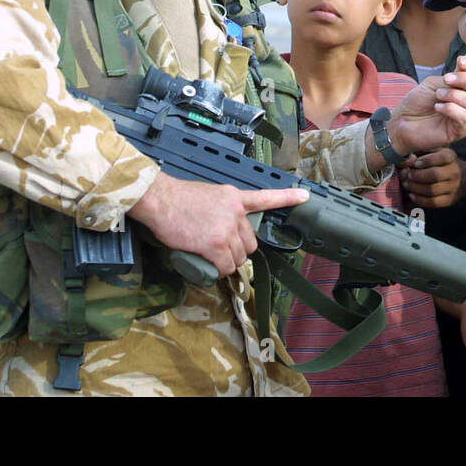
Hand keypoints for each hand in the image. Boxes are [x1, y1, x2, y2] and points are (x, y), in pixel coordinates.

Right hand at [128, 173, 309, 276]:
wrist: (161, 200)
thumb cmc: (178, 198)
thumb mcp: (210, 195)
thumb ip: (223, 208)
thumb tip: (224, 226)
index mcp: (235, 197)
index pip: (266, 197)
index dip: (288, 198)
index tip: (305, 196)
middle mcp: (236, 213)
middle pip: (250, 242)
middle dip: (239, 250)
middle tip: (221, 249)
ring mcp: (227, 230)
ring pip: (239, 257)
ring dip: (228, 261)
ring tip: (210, 255)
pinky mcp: (215, 245)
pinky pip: (226, 267)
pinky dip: (219, 270)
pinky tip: (209, 264)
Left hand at [389, 54, 465, 154]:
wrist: (403, 121)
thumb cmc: (417, 102)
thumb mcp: (434, 83)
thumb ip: (452, 77)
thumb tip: (464, 67)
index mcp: (462, 88)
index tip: (460, 61)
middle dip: (465, 80)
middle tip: (447, 79)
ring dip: (455, 95)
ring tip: (438, 95)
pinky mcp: (459, 131)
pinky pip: (464, 117)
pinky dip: (451, 109)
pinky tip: (437, 107)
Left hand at [400, 147, 460, 207]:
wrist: (463, 178)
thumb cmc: (440, 162)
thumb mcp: (434, 151)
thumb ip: (421, 151)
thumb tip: (408, 159)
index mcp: (450, 156)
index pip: (441, 157)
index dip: (426, 161)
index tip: (415, 163)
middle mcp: (454, 172)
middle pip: (435, 175)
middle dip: (417, 176)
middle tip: (407, 175)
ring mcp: (453, 187)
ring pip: (432, 190)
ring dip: (416, 188)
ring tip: (407, 184)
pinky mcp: (449, 200)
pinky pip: (433, 202)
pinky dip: (420, 200)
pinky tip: (412, 195)